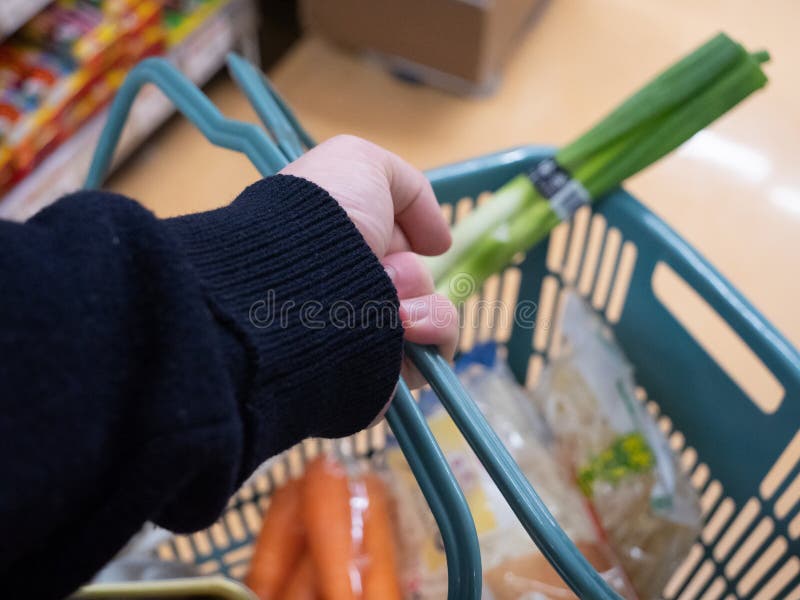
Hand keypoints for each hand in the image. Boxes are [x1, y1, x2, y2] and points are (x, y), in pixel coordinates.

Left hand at [280, 135, 457, 387]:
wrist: (302, 284)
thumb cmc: (325, 216)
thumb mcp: (361, 162)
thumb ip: (405, 186)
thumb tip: (437, 242)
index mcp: (334, 253)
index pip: (391, 246)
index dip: (405, 235)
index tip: (407, 234)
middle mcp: (346, 295)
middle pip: (415, 279)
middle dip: (409, 268)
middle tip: (383, 265)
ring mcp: (366, 337)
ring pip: (433, 313)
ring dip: (419, 296)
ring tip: (388, 297)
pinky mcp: (385, 375)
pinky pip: (438, 351)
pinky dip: (433, 330)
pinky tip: (406, 324)